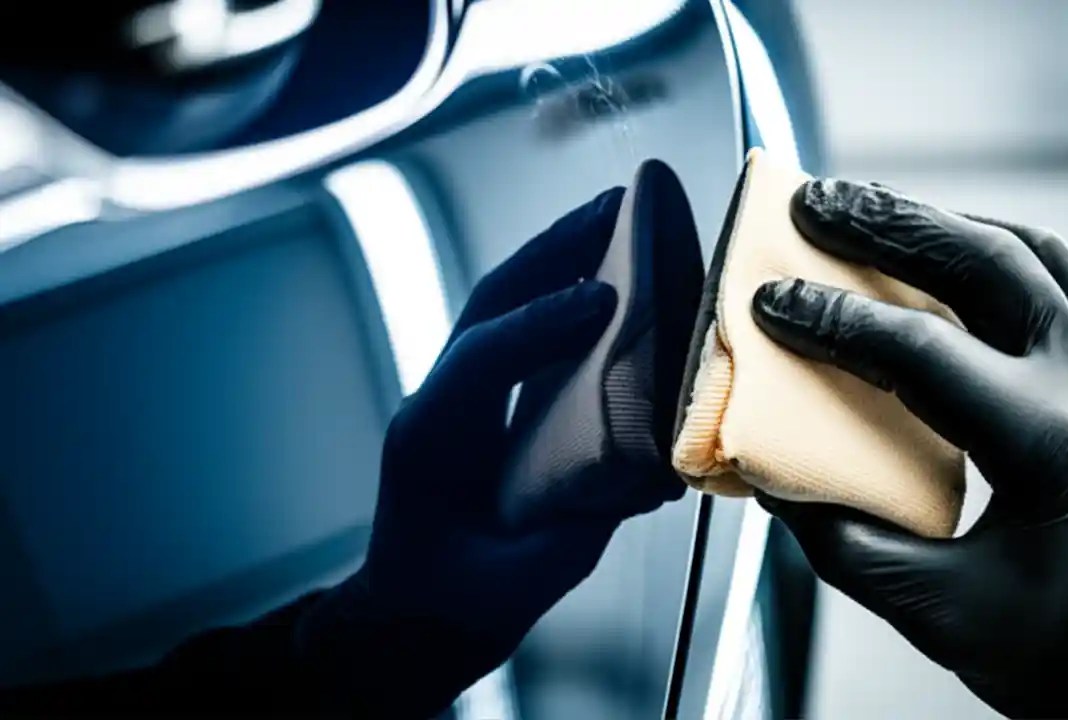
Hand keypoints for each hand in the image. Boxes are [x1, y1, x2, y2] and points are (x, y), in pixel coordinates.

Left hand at [296, 188, 651, 714]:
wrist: (415, 615)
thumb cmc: (454, 604)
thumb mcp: (514, 584)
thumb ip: (575, 529)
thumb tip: (643, 471)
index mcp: (432, 442)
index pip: (482, 359)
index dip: (542, 323)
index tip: (604, 298)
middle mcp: (440, 402)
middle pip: (489, 303)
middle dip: (552, 250)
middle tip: (617, 208)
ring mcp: (458, 397)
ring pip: (502, 305)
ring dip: (558, 256)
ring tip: (617, 218)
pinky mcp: (484, 403)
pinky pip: (521, 332)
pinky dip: (562, 294)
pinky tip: (608, 276)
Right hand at [751, 178, 1067, 717]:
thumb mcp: (942, 617)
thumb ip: (845, 544)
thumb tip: (778, 482)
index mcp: (1048, 445)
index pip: (921, 353)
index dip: (832, 322)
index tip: (769, 303)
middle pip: (986, 263)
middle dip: (889, 223)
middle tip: (815, 199)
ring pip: (1031, 255)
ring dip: (944, 221)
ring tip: (873, 209)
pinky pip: (1061, 281)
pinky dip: (996, 250)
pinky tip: (951, 255)